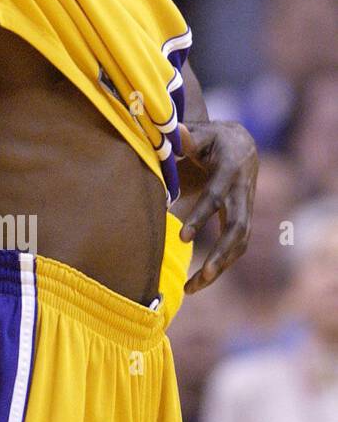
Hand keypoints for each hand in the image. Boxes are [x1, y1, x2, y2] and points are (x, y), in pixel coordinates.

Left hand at [174, 120, 256, 292]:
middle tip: (202, 274)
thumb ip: (187, 137)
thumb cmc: (213, 139)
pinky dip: (221, 265)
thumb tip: (175, 134)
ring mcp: (246, 208)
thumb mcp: (201, 133)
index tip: (182, 237)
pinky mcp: (243, 219)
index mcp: (230, 170)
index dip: (201, 218)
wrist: (242, 144)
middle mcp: (242, 193)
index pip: (216, 198)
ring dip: (220, 266)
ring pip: (240, 243)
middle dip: (221, 253)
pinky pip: (236, 247)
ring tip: (193, 288)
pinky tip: (199, 282)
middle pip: (238, 228)